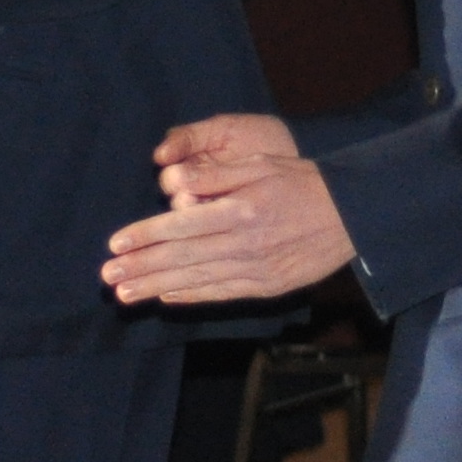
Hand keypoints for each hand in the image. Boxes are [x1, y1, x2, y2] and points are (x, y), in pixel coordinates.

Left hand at [107, 115, 349, 302]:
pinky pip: (221, 292)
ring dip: (157, 287)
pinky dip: (191, 295)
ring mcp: (256, 269)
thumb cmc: (301, 182)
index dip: (145, 236)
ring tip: (125, 294)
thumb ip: (214, 177)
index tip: (115, 245)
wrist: (353, 216)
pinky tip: (166, 297)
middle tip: (108, 276)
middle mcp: (244, 244)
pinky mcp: (267, 286)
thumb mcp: (258, 165)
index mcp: (240, 211)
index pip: (181, 226)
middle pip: (182, 257)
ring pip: (197, 279)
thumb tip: (173, 184)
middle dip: (141, 268)